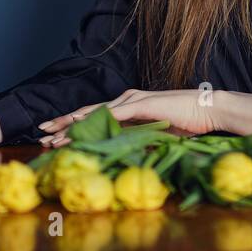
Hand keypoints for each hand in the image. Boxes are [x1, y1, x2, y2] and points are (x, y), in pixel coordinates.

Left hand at [36, 88, 219, 147]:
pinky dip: (94, 122)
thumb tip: (123, 151)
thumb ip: (139, 138)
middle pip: (88, 112)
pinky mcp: (142, 104)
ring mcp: (133, 100)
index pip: (96, 115)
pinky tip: (79, 130)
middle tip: (42, 132)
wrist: (209, 110)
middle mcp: (127, 99)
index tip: (54, 134)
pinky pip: (112, 115)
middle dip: (64, 123)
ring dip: (72, 125)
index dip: (74, 124)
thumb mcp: (157, 133)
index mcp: (129, 105)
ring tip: (53, 136)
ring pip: (95, 113)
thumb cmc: (188, 122)